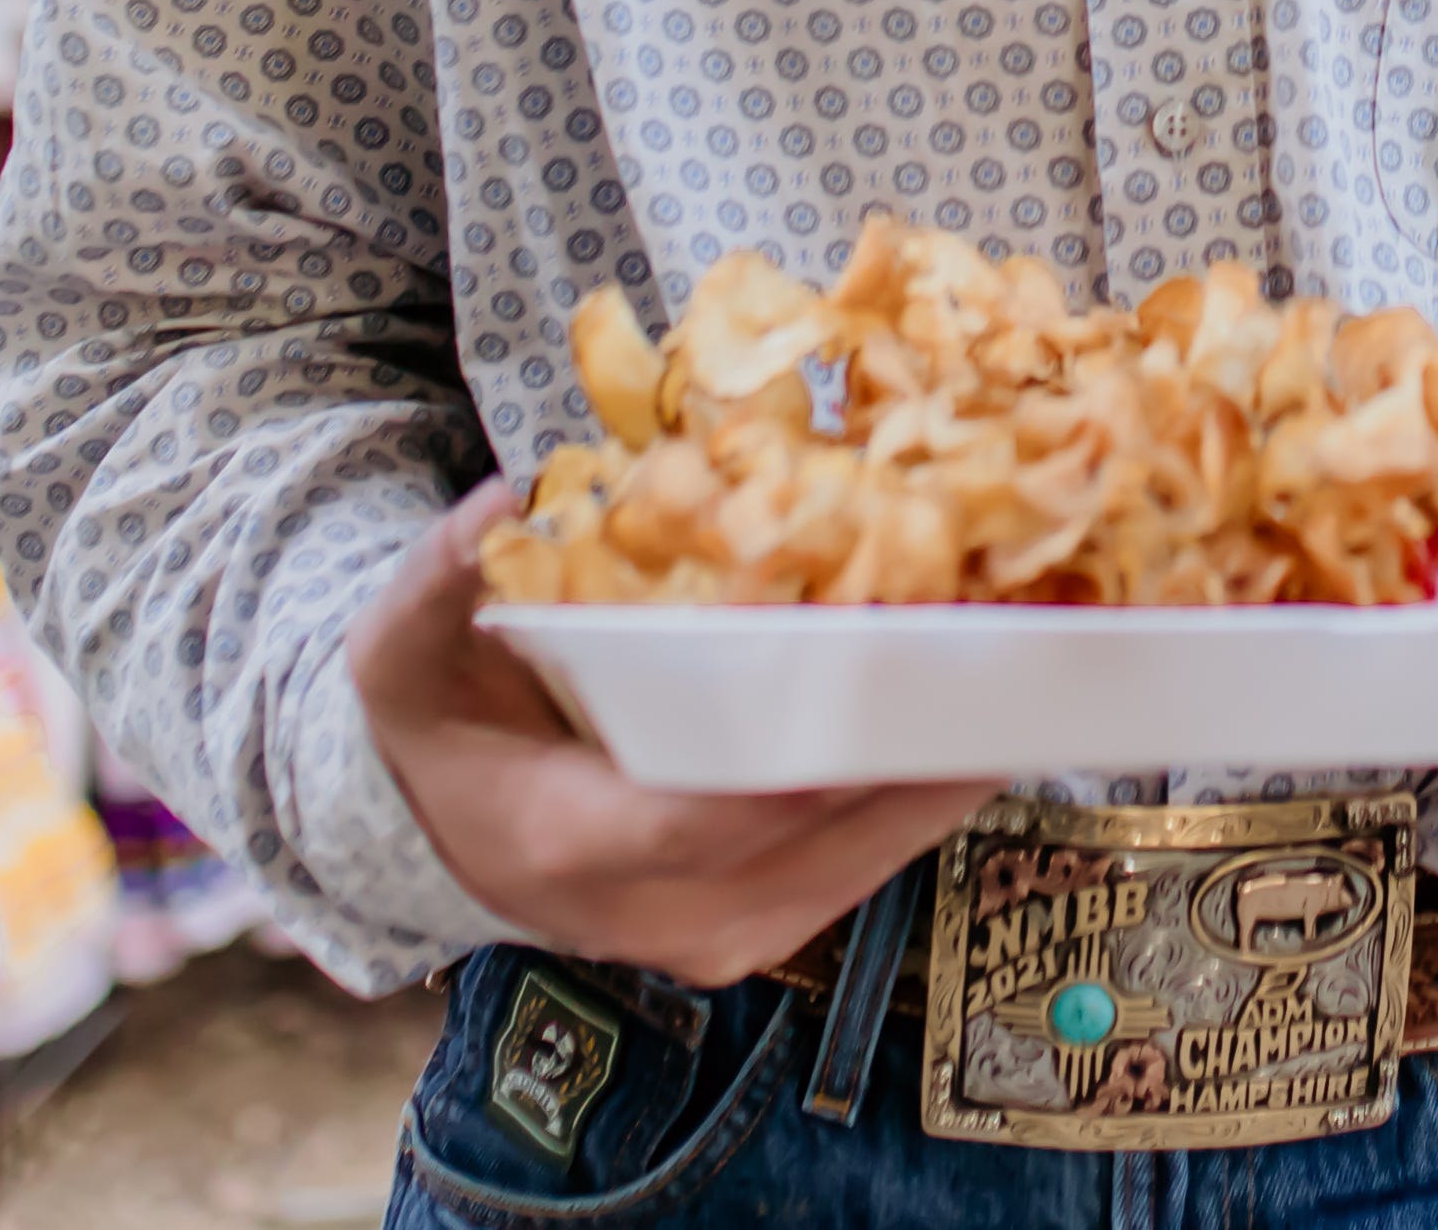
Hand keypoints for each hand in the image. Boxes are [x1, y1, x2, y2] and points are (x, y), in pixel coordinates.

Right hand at [351, 484, 994, 984]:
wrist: (441, 817)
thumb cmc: (440, 713)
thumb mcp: (407, 640)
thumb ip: (448, 570)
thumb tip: (504, 502)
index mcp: (568, 845)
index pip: (707, 813)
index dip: (810, 750)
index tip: (897, 668)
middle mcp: (655, 914)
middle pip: (820, 837)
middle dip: (917, 742)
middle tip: (1012, 642)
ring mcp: (719, 934)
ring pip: (865, 860)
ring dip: (946, 767)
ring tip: (1030, 663)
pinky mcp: (766, 926)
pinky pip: (867, 866)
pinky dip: (925, 792)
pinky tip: (982, 714)